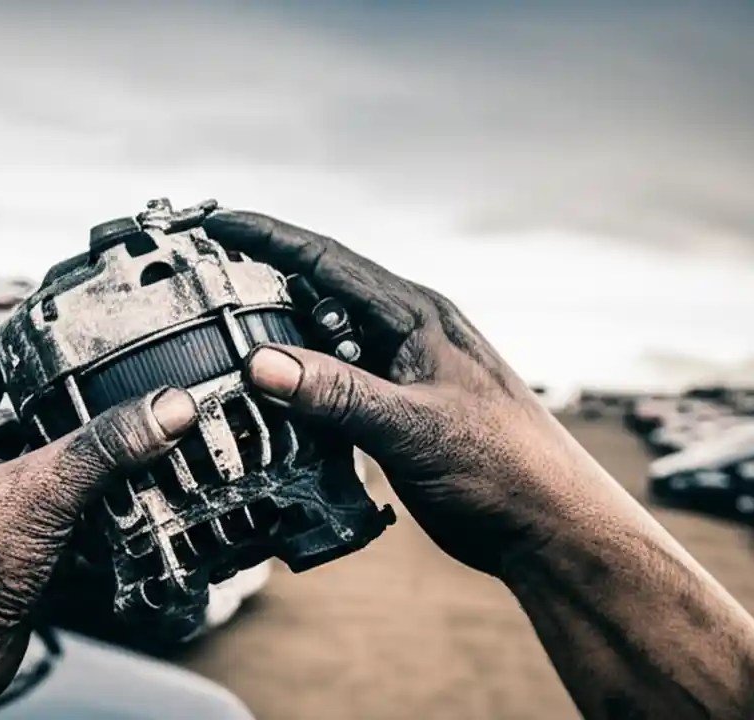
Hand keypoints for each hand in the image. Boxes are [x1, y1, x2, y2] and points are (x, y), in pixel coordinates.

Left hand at [0, 333, 198, 717]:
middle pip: (25, 421)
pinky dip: (90, 522)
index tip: (68, 321)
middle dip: (72, 411)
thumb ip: (103, 447)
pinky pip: (58, 527)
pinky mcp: (7, 558)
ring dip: (87, 470)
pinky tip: (123, 517)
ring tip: (135, 447)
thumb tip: (161, 410)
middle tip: (119, 389)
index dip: (28, 338)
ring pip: (46, 478)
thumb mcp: (36, 490)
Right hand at [205, 210, 615, 574]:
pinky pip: (332, 387)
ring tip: (224, 350)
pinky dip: (298, 392)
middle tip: (204, 293)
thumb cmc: (505, 467)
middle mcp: (405, 334)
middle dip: (262, 290)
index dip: (267, 238)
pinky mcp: (394, 412)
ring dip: (279, 346)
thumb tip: (260, 363)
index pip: (327, 261)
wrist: (548, 527)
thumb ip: (335, 393)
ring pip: (322, 345)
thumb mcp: (411, 426)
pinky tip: (271, 409)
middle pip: (318, 297)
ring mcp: (400, 373)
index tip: (217, 223)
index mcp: (416, 315)